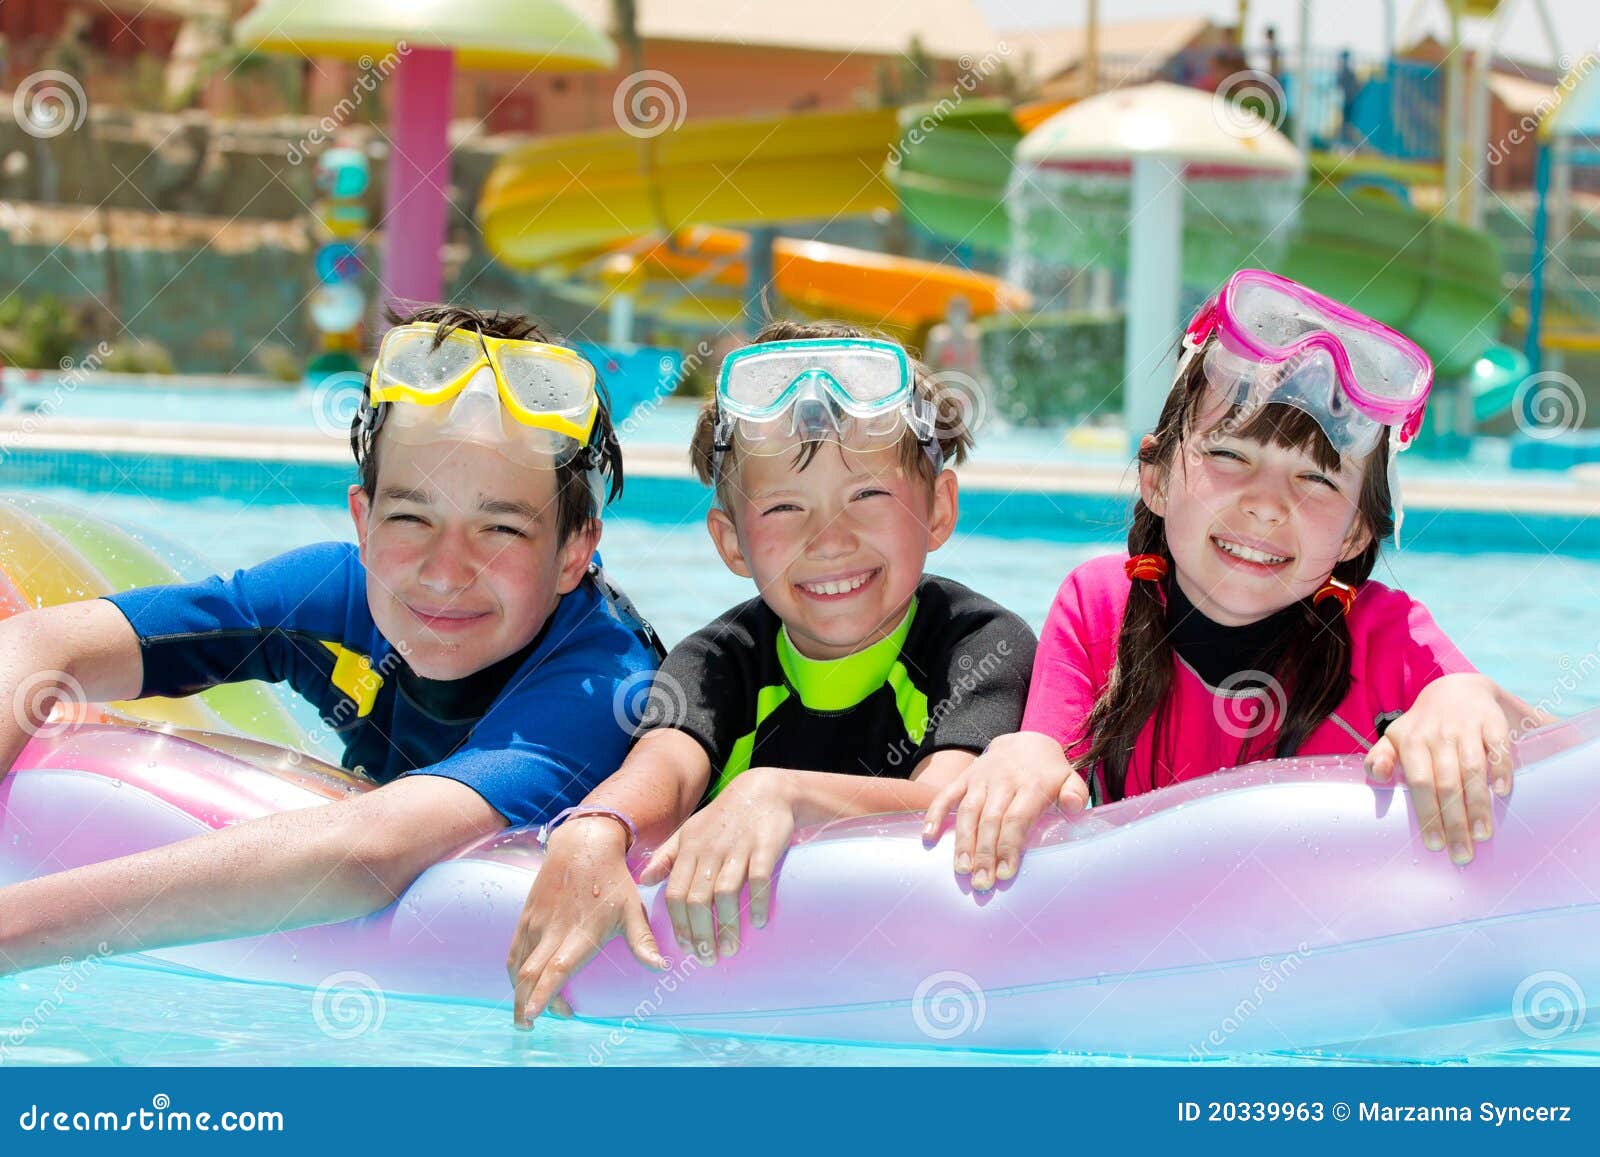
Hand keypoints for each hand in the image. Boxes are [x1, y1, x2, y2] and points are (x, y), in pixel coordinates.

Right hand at [506, 816, 665, 1026]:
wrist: (583, 845)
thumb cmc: (613, 881)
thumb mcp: (633, 910)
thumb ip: (643, 941)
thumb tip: (661, 968)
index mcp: (580, 933)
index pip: (556, 970)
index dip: (543, 994)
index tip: (533, 1016)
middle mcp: (553, 931)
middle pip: (530, 975)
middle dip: (525, 1005)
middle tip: (529, 1026)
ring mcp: (536, 924)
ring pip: (518, 966)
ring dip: (519, 992)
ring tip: (527, 1012)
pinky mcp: (526, 918)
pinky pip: (514, 952)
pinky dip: (514, 973)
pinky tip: (521, 984)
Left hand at [639, 766, 795, 963]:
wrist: (764, 790)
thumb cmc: (722, 818)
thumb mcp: (690, 831)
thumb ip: (667, 856)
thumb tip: (644, 881)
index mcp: (690, 849)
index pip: (676, 893)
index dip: (678, 924)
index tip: (685, 949)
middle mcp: (710, 850)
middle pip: (697, 899)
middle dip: (700, 934)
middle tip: (707, 958)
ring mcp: (738, 848)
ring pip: (725, 893)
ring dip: (727, 926)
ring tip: (729, 950)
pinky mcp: (765, 846)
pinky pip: (758, 879)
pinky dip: (757, 903)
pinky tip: (758, 923)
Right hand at [921, 731, 1087, 890]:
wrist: (1025, 740)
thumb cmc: (1048, 772)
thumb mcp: (1068, 777)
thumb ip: (1075, 792)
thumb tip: (1075, 807)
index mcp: (1031, 784)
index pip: (1017, 819)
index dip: (1009, 847)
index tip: (1006, 874)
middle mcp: (1003, 781)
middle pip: (990, 820)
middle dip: (984, 853)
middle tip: (981, 882)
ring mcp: (981, 778)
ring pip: (968, 811)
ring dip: (962, 842)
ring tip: (961, 869)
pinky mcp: (964, 777)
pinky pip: (946, 795)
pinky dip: (935, 815)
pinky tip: (928, 838)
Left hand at [1366, 673, 1514, 865]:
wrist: (1457, 689)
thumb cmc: (1422, 726)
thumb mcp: (1396, 738)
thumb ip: (1380, 758)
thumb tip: (1376, 776)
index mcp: (1411, 741)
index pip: (1419, 783)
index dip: (1427, 814)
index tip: (1435, 846)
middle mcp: (1438, 734)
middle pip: (1446, 783)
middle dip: (1454, 822)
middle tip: (1463, 854)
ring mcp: (1466, 727)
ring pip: (1473, 770)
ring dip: (1478, 804)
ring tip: (1483, 835)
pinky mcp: (1492, 722)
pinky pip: (1498, 747)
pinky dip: (1501, 769)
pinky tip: (1502, 793)